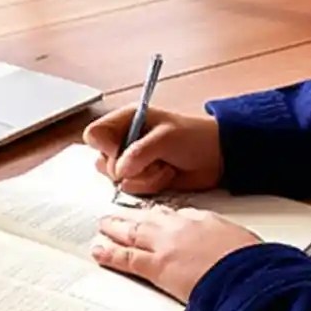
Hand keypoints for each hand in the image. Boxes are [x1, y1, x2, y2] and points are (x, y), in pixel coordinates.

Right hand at [82, 106, 222, 195]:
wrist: (216, 158)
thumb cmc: (195, 138)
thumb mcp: (167, 138)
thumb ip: (140, 152)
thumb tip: (120, 170)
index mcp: (126, 120)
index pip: (94, 134)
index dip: (104, 146)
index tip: (121, 151)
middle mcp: (124, 140)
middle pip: (102, 161)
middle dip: (128, 167)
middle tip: (150, 159)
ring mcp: (131, 162)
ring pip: (117, 180)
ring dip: (143, 177)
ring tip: (163, 165)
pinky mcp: (141, 179)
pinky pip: (132, 190)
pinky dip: (151, 185)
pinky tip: (166, 174)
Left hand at [91, 205, 260, 301]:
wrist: (248, 275)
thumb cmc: (253, 264)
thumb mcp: (245, 244)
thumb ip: (231, 244)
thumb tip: (235, 252)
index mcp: (205, 220)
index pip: (177, 214)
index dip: (161, 215)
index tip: (154, 214)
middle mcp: (181, 227)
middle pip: (150, 218)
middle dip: (131, 215)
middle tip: (118, 213)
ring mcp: (166, 245)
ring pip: (133, 232)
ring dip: (115, 228)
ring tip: (103, 226)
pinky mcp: (156, 266)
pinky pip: (126, 258)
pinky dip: (109, 254)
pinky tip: (98, 251)